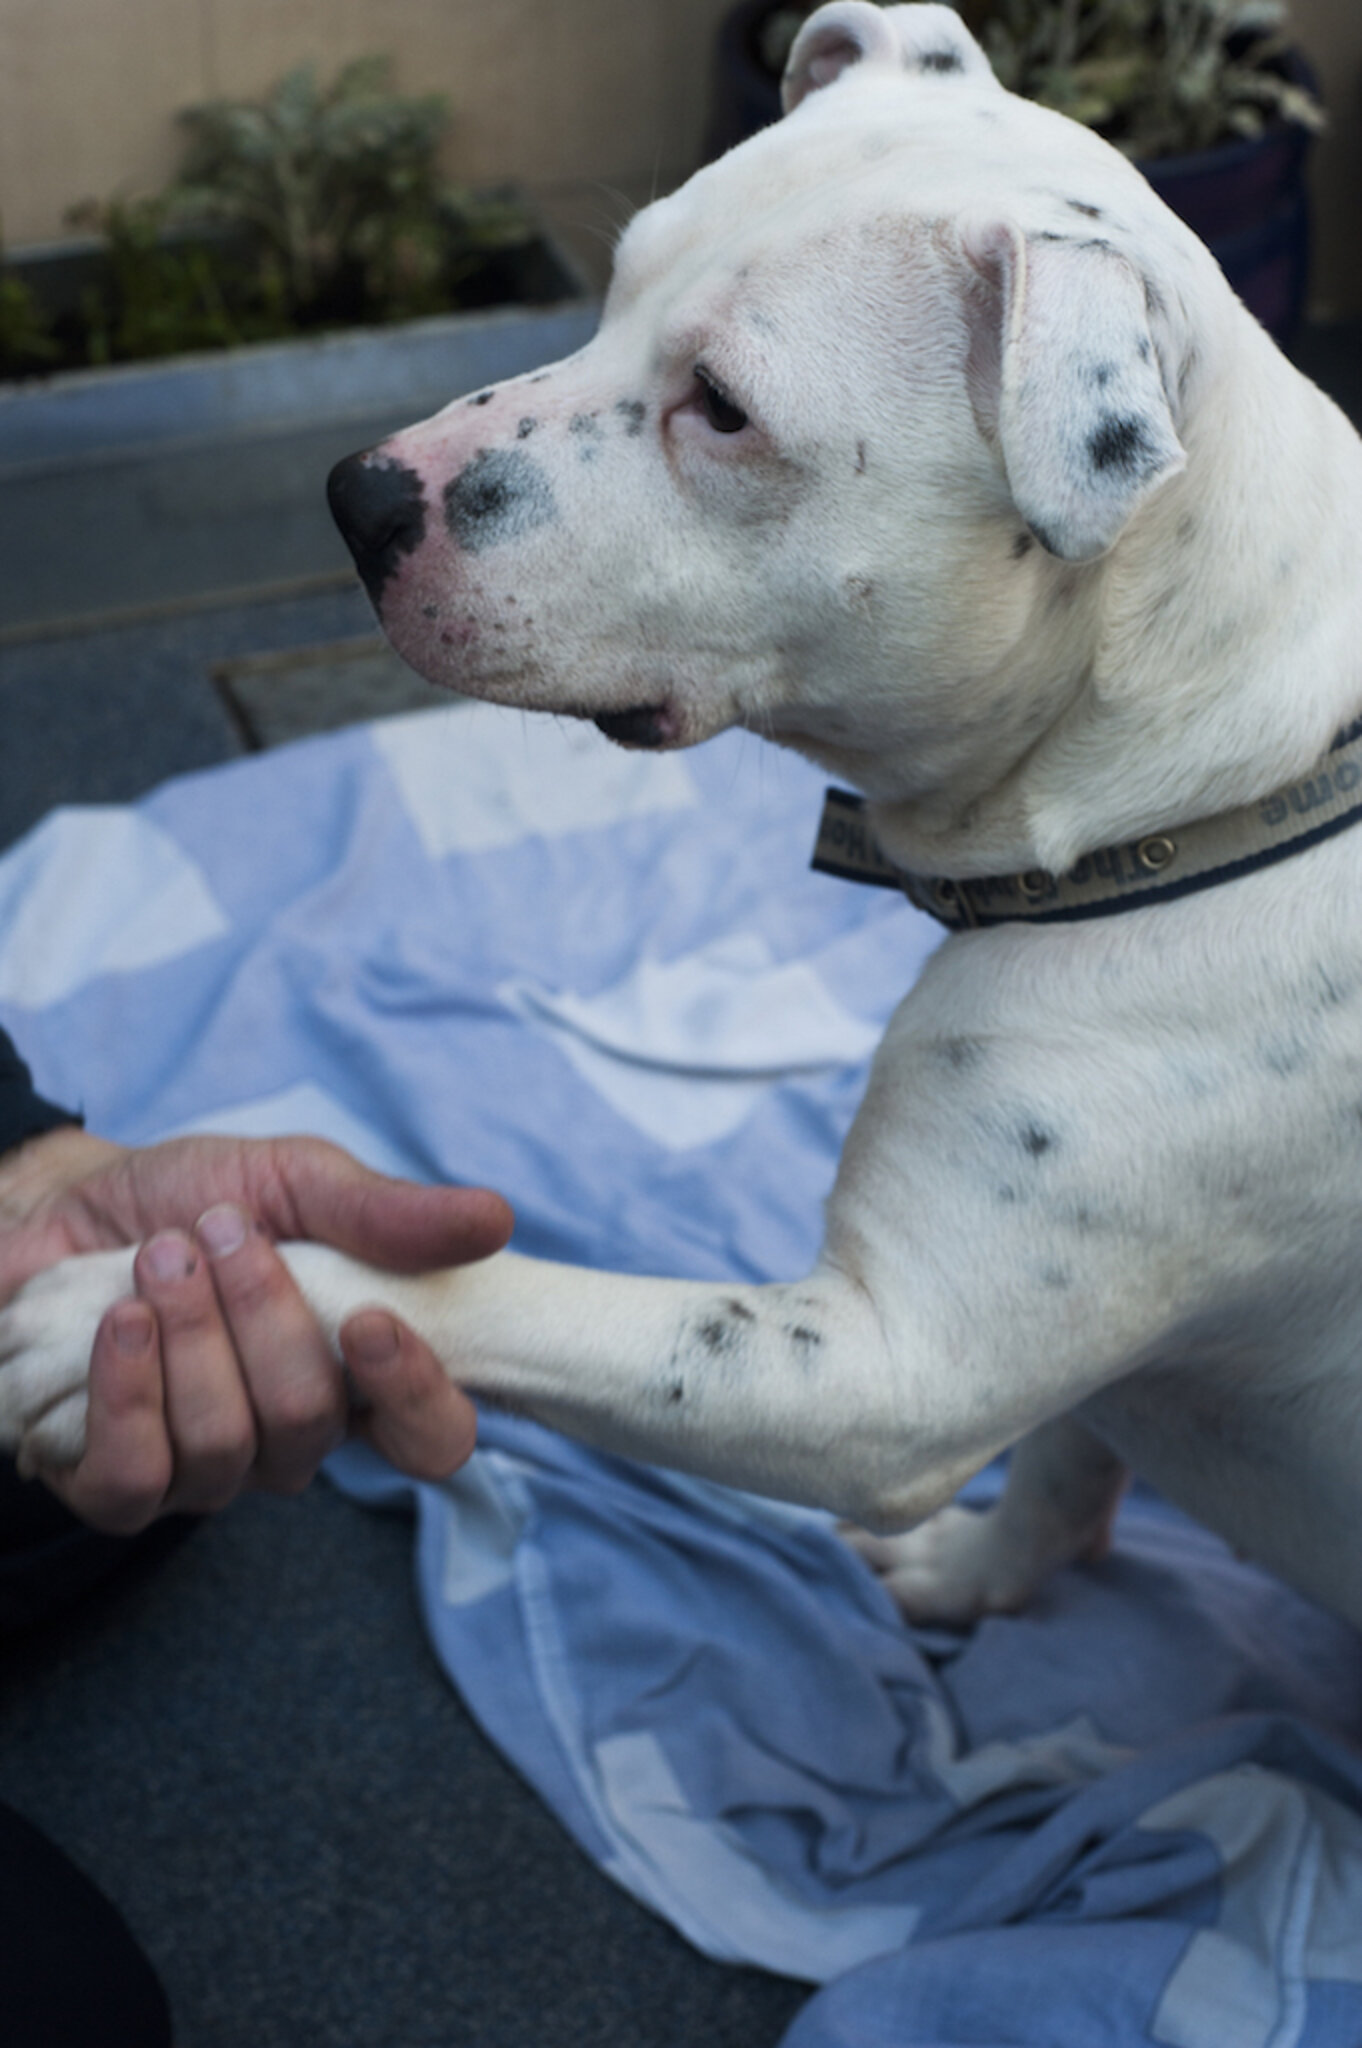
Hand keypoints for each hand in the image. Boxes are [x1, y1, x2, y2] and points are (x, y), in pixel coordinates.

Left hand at [0, 1127, 512, 1532]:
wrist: (62, 1203)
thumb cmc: (192, 1199)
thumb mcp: (295, 1180)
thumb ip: (388, 1211)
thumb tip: (497, 1220)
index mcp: (358, 1376)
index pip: (432, 1440)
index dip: (416, 1398)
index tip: (371, 1321)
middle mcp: (291, 1440)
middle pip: (316, 1426)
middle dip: (261, 1316)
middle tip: (219, 1232)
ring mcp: (205, 1475)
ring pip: (225, 1447)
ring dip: (187, 1332)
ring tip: (157, 1258)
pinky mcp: (116, 1490)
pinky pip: (136, 1480)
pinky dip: (126, 1390)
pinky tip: (117, 1323)